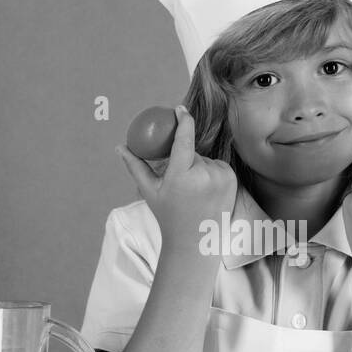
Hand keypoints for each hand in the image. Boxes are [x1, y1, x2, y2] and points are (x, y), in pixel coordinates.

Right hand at [117, 106, 236, 253]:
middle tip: (180, 184)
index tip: (180, 110)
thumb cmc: (168, 216)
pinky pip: (217, 166)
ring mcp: (221, 178)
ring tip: (194, 192)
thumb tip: (120, 146)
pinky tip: (206, 191)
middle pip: (191, 152)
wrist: (196, 241)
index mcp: (181, 177)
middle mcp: (204, 176)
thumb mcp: (149, 191)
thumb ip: (135, 166)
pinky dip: (210, 172)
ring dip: (198, 167)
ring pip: (205, 159)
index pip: (184, 140)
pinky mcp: (232, 180)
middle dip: (184, 160)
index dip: (184, 121)